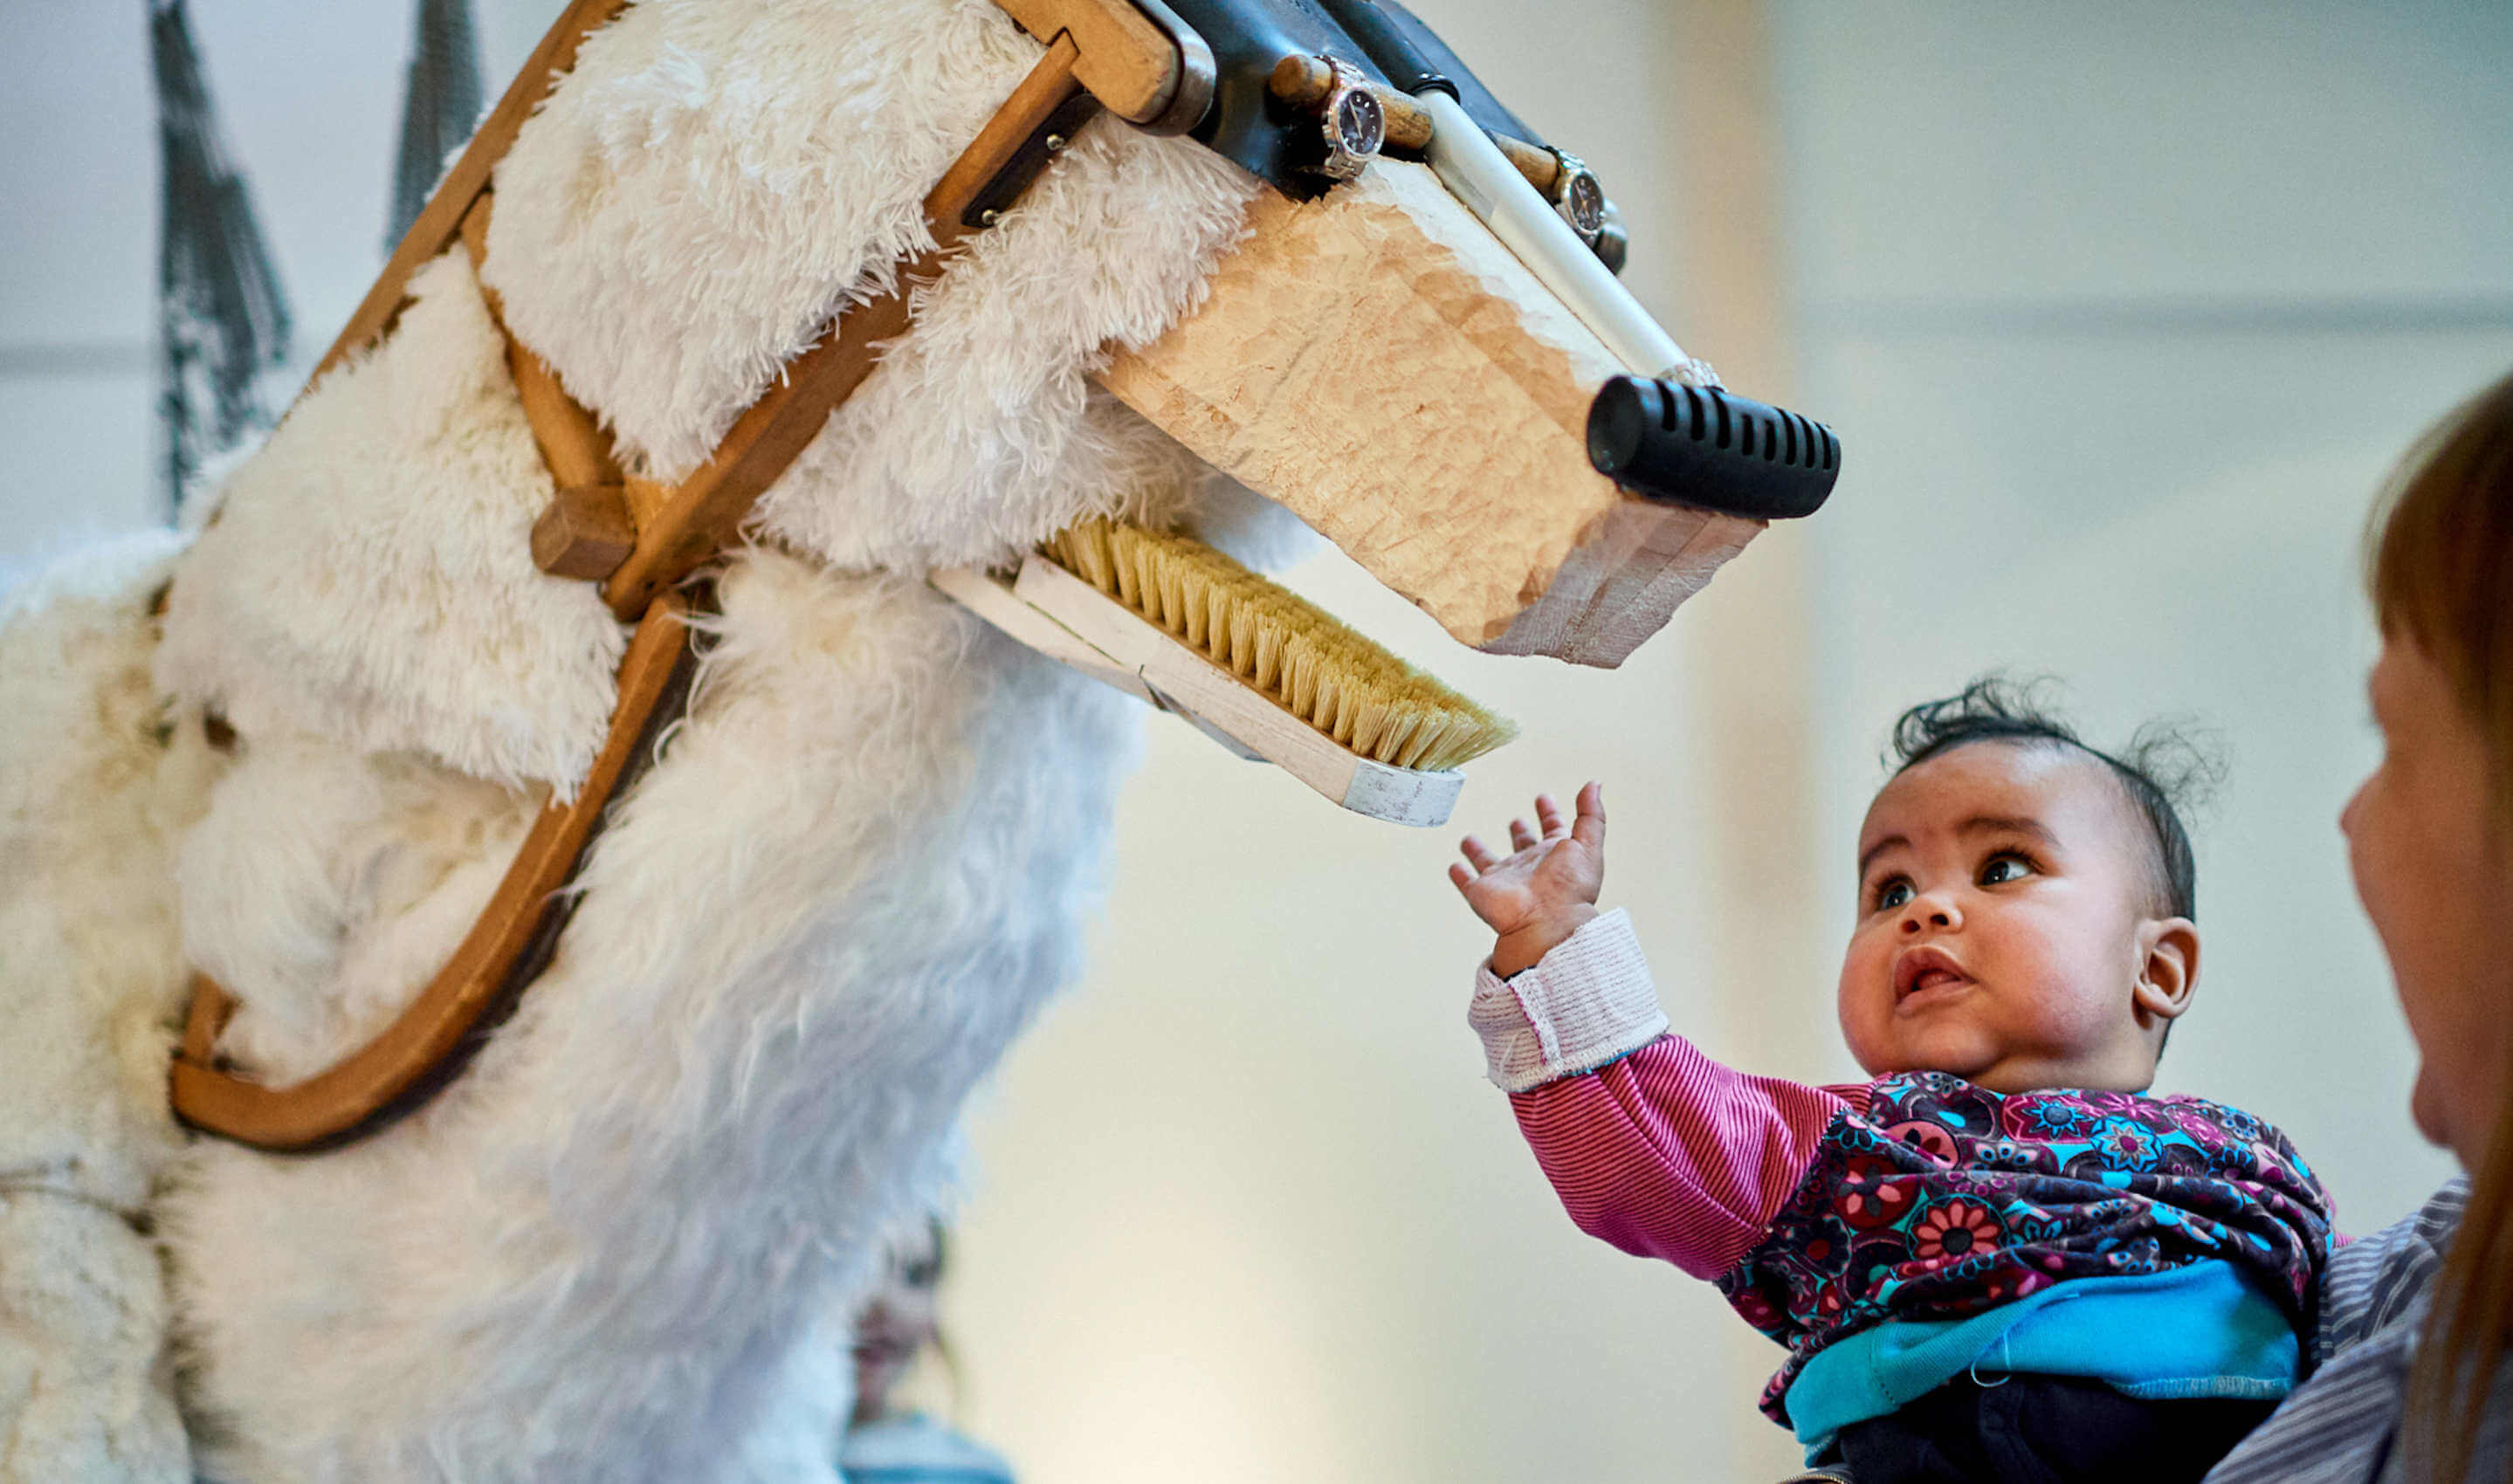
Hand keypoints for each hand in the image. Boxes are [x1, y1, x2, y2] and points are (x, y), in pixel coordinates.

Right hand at [1447, 781, 1605, 976]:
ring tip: (1470, 840)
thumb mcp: (1588, 845)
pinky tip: (1454, 868)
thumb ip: (1590, 814)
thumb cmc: (1570, 888)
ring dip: (1479, 851)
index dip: (1550, 814)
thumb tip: (1594, 784)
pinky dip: (1459, 875)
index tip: (1545, 799)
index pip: (1553, 829)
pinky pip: (1467, 882)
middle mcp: (1530, 867)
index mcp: (1556, 856)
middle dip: (1520, 832)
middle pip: (1523, 845)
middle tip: (1516, 821)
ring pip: (1489, 861)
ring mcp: (1505, 880)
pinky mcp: (1482, 892)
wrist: (1545, 921)